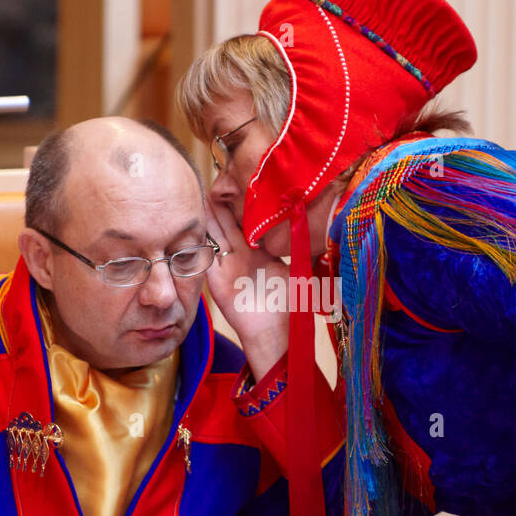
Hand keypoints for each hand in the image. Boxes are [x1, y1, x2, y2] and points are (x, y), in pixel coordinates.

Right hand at [204, 201, 288, 379]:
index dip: (244, 207)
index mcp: (262, 253)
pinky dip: (199, 243)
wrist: (274, 332)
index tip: (243, 186)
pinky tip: (194, 226)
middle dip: (222, 206)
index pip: (250, 224)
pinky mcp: (216, 280)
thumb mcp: (300, 273)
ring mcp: (228, 267)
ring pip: (216, 237)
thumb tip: (321, 231)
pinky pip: (205, 259)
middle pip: (229, 226)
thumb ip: (304, 252)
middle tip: (216, 184)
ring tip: (203, 198)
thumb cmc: (289, 306)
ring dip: (209, 219)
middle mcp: (243, 257)